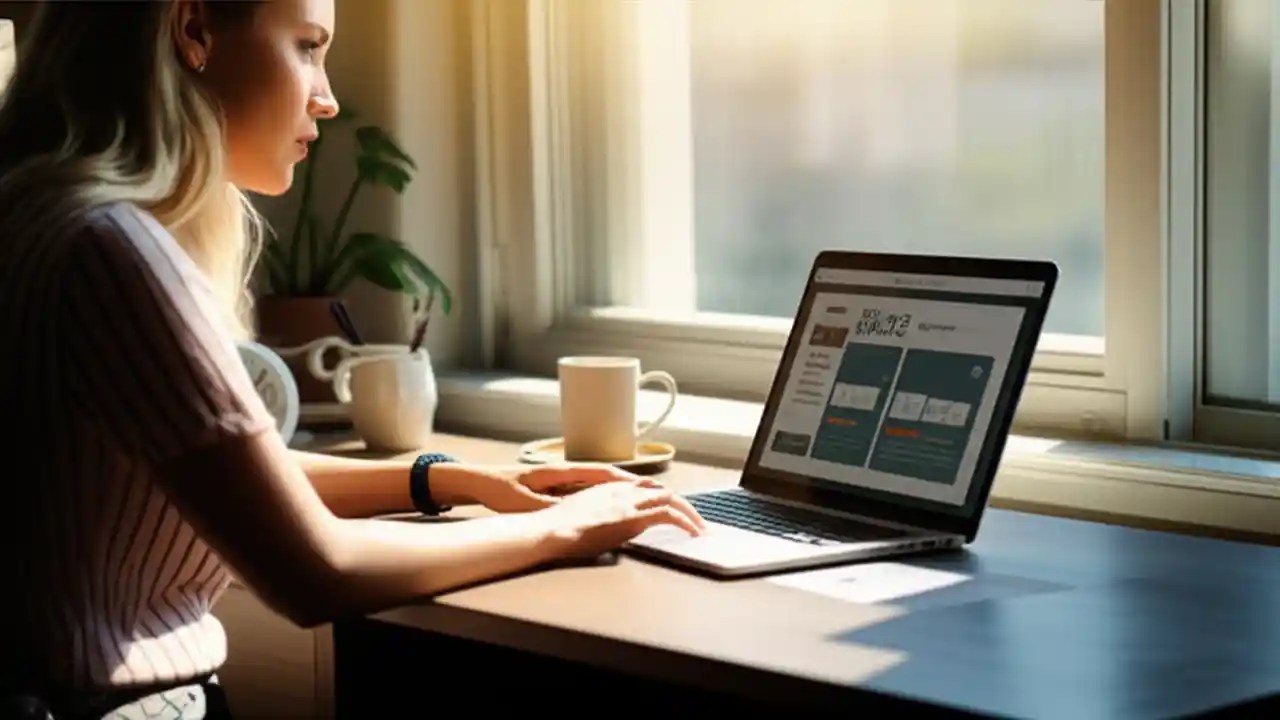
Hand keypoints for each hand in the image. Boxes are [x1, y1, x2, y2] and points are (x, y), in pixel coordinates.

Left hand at [469, 463, 664, 513]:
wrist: (481, 481)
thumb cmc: (501, 490)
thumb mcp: (524, 503)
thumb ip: (548, 506)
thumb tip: (572, 511)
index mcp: (561, 470)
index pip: (599, 473)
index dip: (624, 480)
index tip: (646, 488)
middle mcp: (567, 470)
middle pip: (607, 475)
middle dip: (633, 483)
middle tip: (660, 491)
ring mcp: (564, 477)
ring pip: (600, 482)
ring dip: (623, 488)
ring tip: (648, 497)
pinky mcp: (559, 485)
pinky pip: (590, 488)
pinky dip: (608, 493)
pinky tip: (618, 504)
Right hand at [536, 481, 707, 559]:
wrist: (550, 529)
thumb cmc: (556, 528)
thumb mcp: (581, 515)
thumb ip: (599, 515)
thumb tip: (608, 527)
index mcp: (608, 487)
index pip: (643, 486)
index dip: (660, 496)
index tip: (671, 507)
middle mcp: (622, 490)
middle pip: (660, 490)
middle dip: (680, 503)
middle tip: (693, 518)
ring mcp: (628, 502)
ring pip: (670, 499)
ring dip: (689, 513)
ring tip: (700, 527)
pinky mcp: (633, 516)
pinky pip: (669, 514)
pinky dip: (686, 522)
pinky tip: (693, 532)